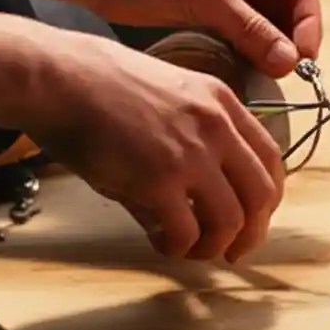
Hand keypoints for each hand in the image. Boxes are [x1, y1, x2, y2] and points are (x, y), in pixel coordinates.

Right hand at [23, 31, 285, 262]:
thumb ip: (193, 140)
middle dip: (252, 232)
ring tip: (192, 250)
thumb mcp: (166, 96)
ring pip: (231, 220)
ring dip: (214, 246)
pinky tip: (162, 244)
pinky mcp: (158, 180)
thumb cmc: (98, 86)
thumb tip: (197, 193)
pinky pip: (186, 232)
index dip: (266, 198)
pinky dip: (178, 248)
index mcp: (220, 101)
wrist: (59, 78)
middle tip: (233, 250)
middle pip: (262, 194)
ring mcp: (189, 154)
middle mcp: (215, 126)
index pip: (270, 158)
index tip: (253, 216)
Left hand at [83, 0, 321, 78]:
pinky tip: (245, 70)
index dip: (309, 23)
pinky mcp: (203, 4)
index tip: (305, 58)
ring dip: (267, 47)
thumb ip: (251, 29)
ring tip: (268, 77)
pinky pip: (237, 29)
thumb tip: (290, 62)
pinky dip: (245, 48)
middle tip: (288, 74)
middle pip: (285, 5)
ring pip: (262, 20)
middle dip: (289, 38)